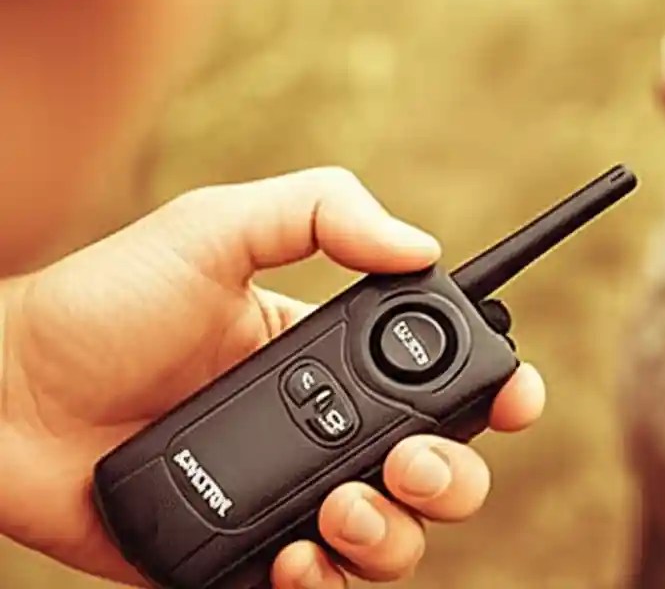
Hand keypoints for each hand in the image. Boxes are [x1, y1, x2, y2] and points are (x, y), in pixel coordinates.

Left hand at [0, 167, 544, 587]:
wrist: (4, 399)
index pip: (443, 382)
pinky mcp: (249, 557)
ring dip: (394, 534)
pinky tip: (296, 553)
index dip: (499, 395)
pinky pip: (325, 586)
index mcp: (336, 358)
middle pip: (444, 474)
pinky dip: (329, 582)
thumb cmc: (102, 305)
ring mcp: (292, 498)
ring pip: (398, 540)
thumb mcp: (216, 228)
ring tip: (338, 508)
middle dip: (453, 478)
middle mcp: (328, 432)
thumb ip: (321, 211)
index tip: (516, 400)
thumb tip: (422, 246)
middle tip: (406, 463)